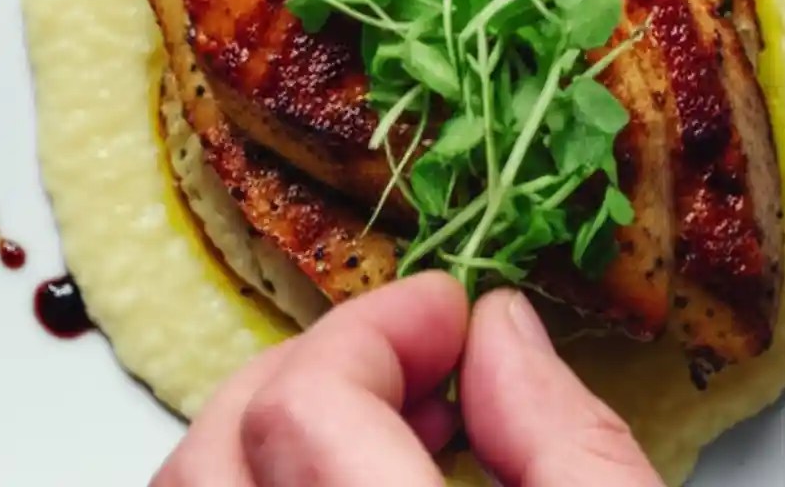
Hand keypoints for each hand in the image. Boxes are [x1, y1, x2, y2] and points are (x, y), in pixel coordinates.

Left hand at [151, 276, 660, 485]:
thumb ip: (569, 443)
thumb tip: (504, 331)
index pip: (306, 412)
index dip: (377, 333)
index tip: (453, 314)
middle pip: (215, 447)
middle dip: (318, 367)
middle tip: (418, 357)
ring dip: (279, 422)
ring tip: (390, 416)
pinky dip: (264, 476)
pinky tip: (353, 474)